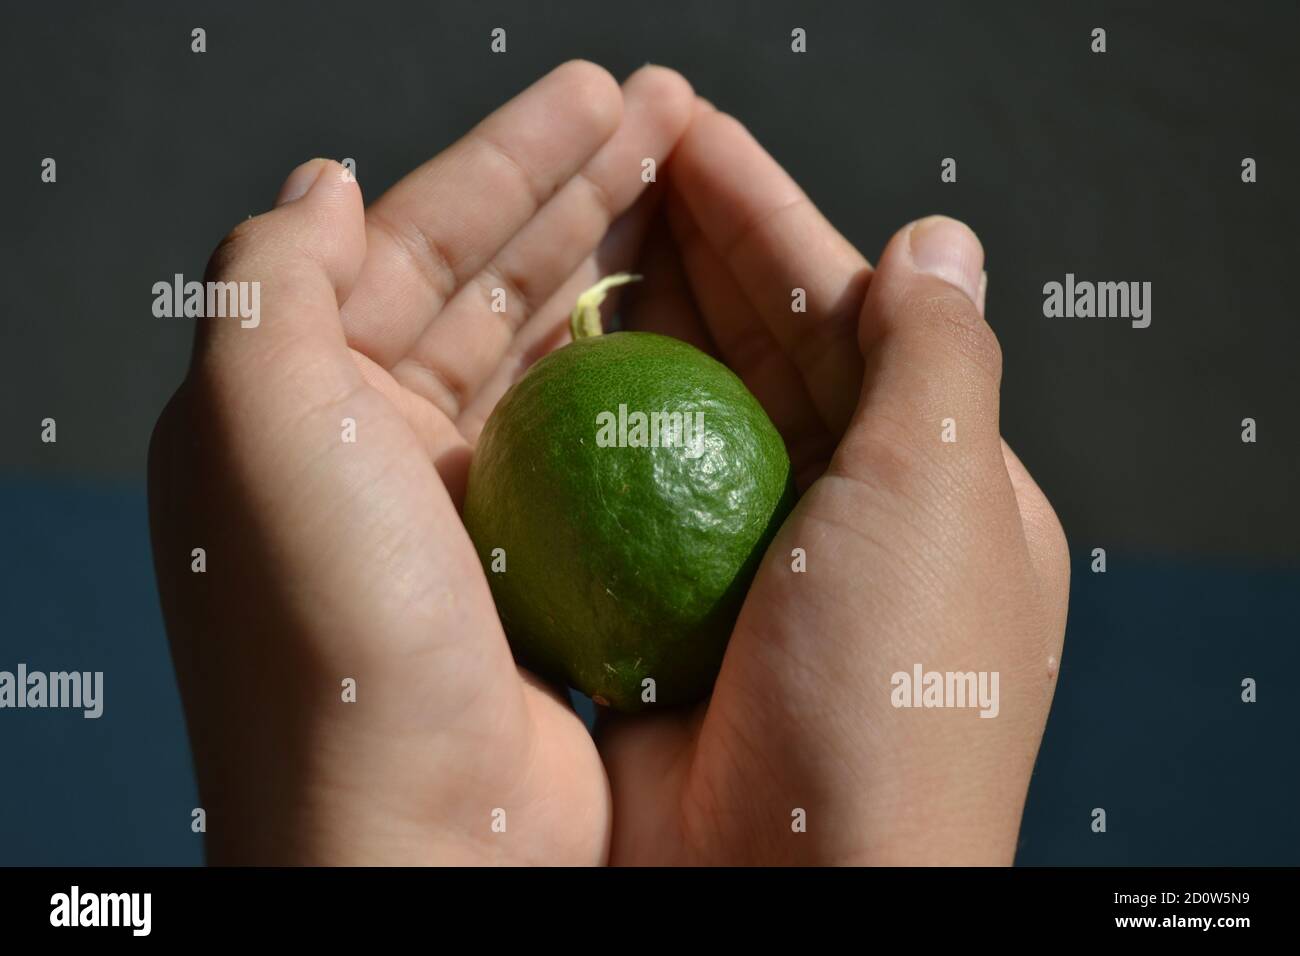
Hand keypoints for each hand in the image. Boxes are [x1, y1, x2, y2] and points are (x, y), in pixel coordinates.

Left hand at [149, 61, 695, 863]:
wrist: (420, 844)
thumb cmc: (333, 638)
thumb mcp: (256, 426)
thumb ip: (267, 281)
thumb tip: (324, 182)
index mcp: (299, 404)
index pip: (413, 240)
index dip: (509, 157)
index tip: (605, 95)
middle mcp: (376, 448)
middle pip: (492, 282)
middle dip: (581, 189)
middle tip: (674, 114)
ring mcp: (466, 509)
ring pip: (552, 352)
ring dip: (619, 266)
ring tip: (696, 188)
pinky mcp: (540, 568)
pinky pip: (597, 442)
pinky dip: (642, 378)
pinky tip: (694, 325)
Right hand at [600, 107, 1069, 863]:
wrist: (792, 894)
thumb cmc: (894, 701)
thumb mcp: (941, 506)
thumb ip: (937, 360)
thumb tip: (938, 239)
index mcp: (936, 486)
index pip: (848, 313)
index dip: (771, 216)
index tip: (692, 134)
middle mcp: (847, 521)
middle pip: (762, 352)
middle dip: (697, 252)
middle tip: (618, 155)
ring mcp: (751, 570)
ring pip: (686, 415)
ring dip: (633, 328)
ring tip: (571, 233)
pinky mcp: (670, 618)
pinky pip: (624, 494)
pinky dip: (586, 429)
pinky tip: (539, 364)